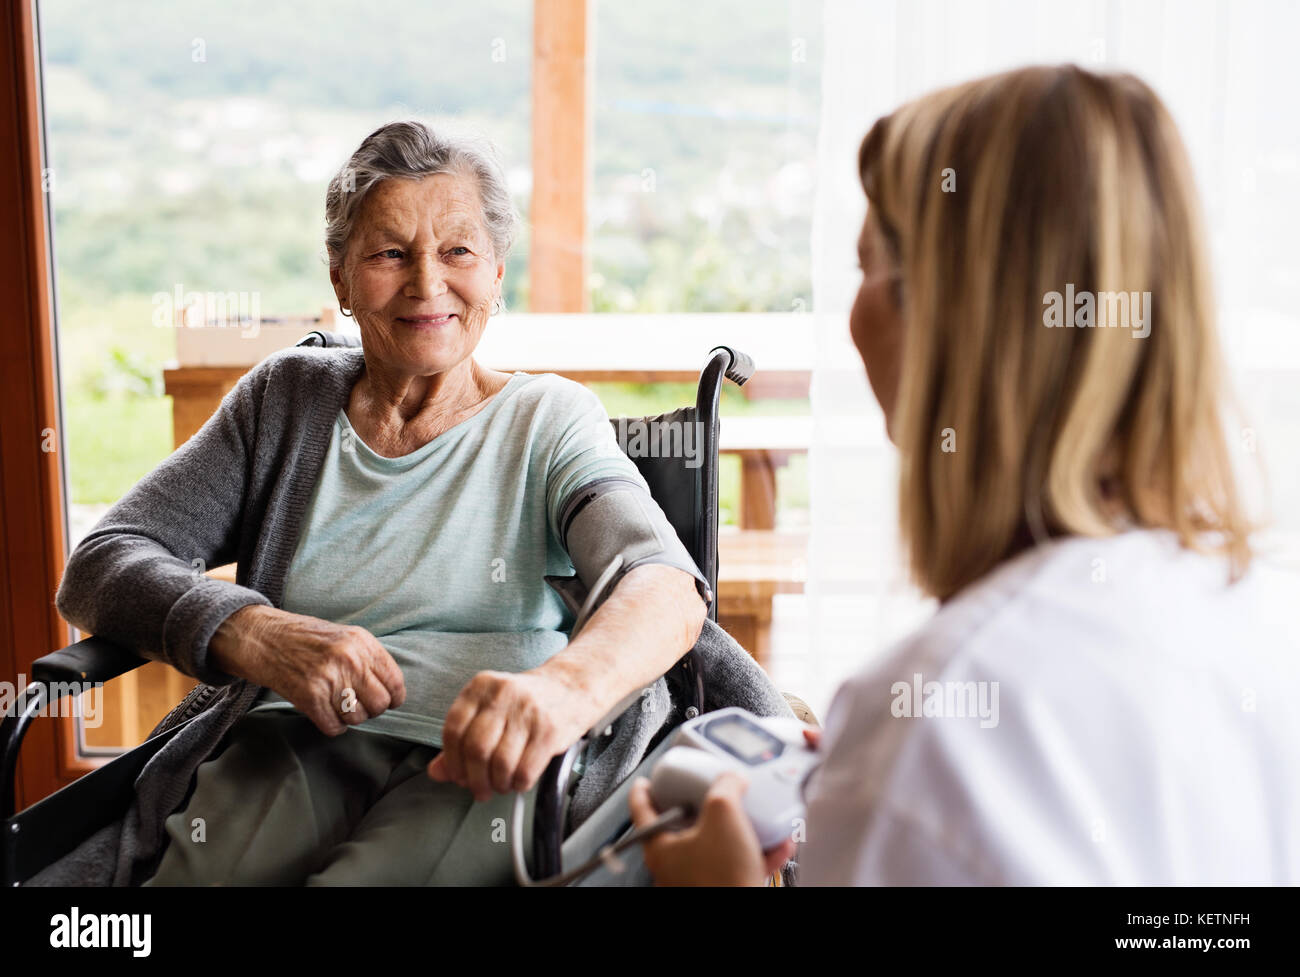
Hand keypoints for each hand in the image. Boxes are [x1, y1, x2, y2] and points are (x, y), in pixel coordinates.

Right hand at [209, 604, 405, 735]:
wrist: (265, 638)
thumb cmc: (308, 639)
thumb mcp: (346, 637)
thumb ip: (369, 659)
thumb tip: (392, 690)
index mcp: (362, 643)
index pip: (395, 682)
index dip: (393, 697)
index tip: (387, 700)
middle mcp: (349, 660)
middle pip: (380, 704)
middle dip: (372, 709)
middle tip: (359, 704)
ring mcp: (329, 679)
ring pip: (357, 718)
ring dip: (350, 718)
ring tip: (339, 705)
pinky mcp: (309, 697)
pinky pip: (334, 727)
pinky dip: (333, 725)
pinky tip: (326, 713)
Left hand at [427, 669, 591, 801]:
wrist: (572, 688)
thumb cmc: (525, 705)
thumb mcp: (490, 712)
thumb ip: (461, 741)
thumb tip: (436, 771)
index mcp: (481, 686)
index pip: (453, 729)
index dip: (452, 761)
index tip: (458, 777)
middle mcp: (503, 694)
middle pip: (476, 749)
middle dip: (474, 779)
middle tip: (479, 790)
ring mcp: (528, 711)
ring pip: (500, 763)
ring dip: (497, 785)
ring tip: (501, 785)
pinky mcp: (549, 730)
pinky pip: (525, 770)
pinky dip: (518, 784)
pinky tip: (519, 781)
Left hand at [627, 771, 797, 885]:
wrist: (745, 916)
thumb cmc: (723, 876)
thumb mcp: (723, 813)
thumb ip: (725, 787)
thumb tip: (732, 779)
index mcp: (660, 848)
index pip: (642, 811)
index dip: (644, 790)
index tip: (647, 780)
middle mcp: (676, 866)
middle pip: (684, 825)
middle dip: (704, 806)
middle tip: (711, 791)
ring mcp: (700, 879)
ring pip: (718, 844)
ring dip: (741, 828)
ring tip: (755, 816)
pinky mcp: (725, 888)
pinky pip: (740, 863)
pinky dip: (759, 851)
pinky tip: (778, 843)